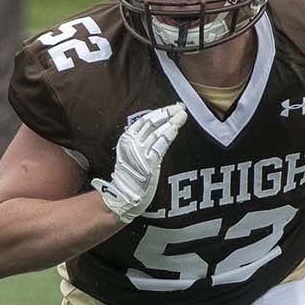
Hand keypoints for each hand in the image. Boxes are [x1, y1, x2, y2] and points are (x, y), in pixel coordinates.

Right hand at [94, 102, 186, 222]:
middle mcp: (132, 143)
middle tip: (180, 107)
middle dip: (167, 113)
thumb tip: (156, 131)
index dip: (159, 113)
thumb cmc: (129, 177)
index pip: (144, 120)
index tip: (171, 108)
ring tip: (182, 115)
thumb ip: (141, 142)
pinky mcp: (148, 162)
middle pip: (152, 123)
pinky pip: (160, 145)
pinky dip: (169, 134)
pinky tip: (176, 128)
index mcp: (127, 139)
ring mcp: (140, 152)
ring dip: (172, 121)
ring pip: (158, 132)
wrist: (122, 197)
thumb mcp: (131, 155)